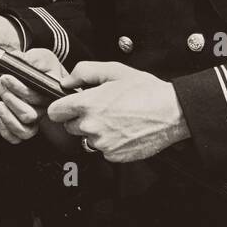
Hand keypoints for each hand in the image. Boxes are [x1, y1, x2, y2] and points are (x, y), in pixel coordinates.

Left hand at [0, 49, 77, 148]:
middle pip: (29, 114)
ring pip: (24, 130)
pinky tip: (1, 117)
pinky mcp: (26, 126)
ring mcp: (36, 119)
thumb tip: (17, 58)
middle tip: (0, 84)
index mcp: (50, 92)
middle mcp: (45, 109)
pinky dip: (6, 131)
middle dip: (10, 98)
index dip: (18, 88)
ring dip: (7, 117)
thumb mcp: (40, 56)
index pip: (36, 97)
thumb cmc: (42, 65)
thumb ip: (32, 58)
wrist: (41, 71)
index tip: (6, 77)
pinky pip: (17, 138)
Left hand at [46, 61, 189, 162]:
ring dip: (96, 131)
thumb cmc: (146, 91)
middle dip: (81, 118)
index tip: (71, 106)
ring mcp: (102, 143)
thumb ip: (84, 72)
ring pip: (87, 139)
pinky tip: (123, 130)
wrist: (172, 112)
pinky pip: (102, 150)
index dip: (63, 107)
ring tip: (116, 119)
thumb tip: (67, 81)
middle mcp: (91, 126)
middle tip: (102, 109)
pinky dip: (110, 142)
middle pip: (70, 127)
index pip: (55, 112)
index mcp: (87, 104)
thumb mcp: (114, 70)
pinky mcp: (113, 156)